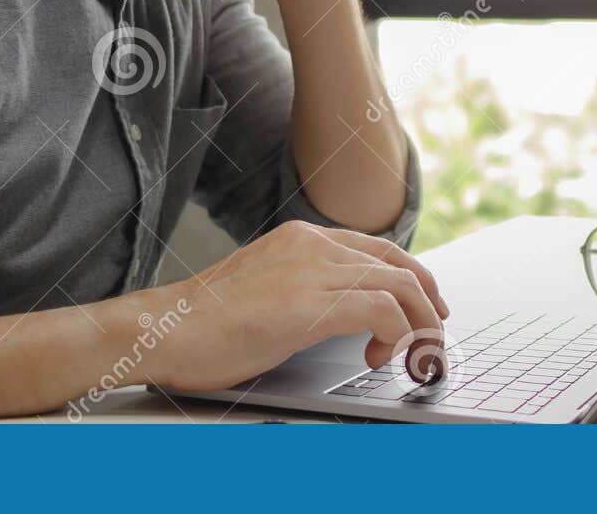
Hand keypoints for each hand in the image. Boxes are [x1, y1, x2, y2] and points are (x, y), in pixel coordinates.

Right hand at [135, 219, 448, 391]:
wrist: (162, 329)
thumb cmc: (201, 323)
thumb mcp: (263, 293)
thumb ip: (301, 291)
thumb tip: (338, 316)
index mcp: (299, 238)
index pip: (376, 248)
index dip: (411, 276)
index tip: (424, 306)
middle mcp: (311, 245)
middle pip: (398, 263)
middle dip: (428, 299)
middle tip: (434, 334)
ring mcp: (311, 271)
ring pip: (400, 286)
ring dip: (420, 325)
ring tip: (415, 355)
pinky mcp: (310, 305)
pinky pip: (384, 311)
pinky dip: (400, 336)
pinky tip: (379, 358)